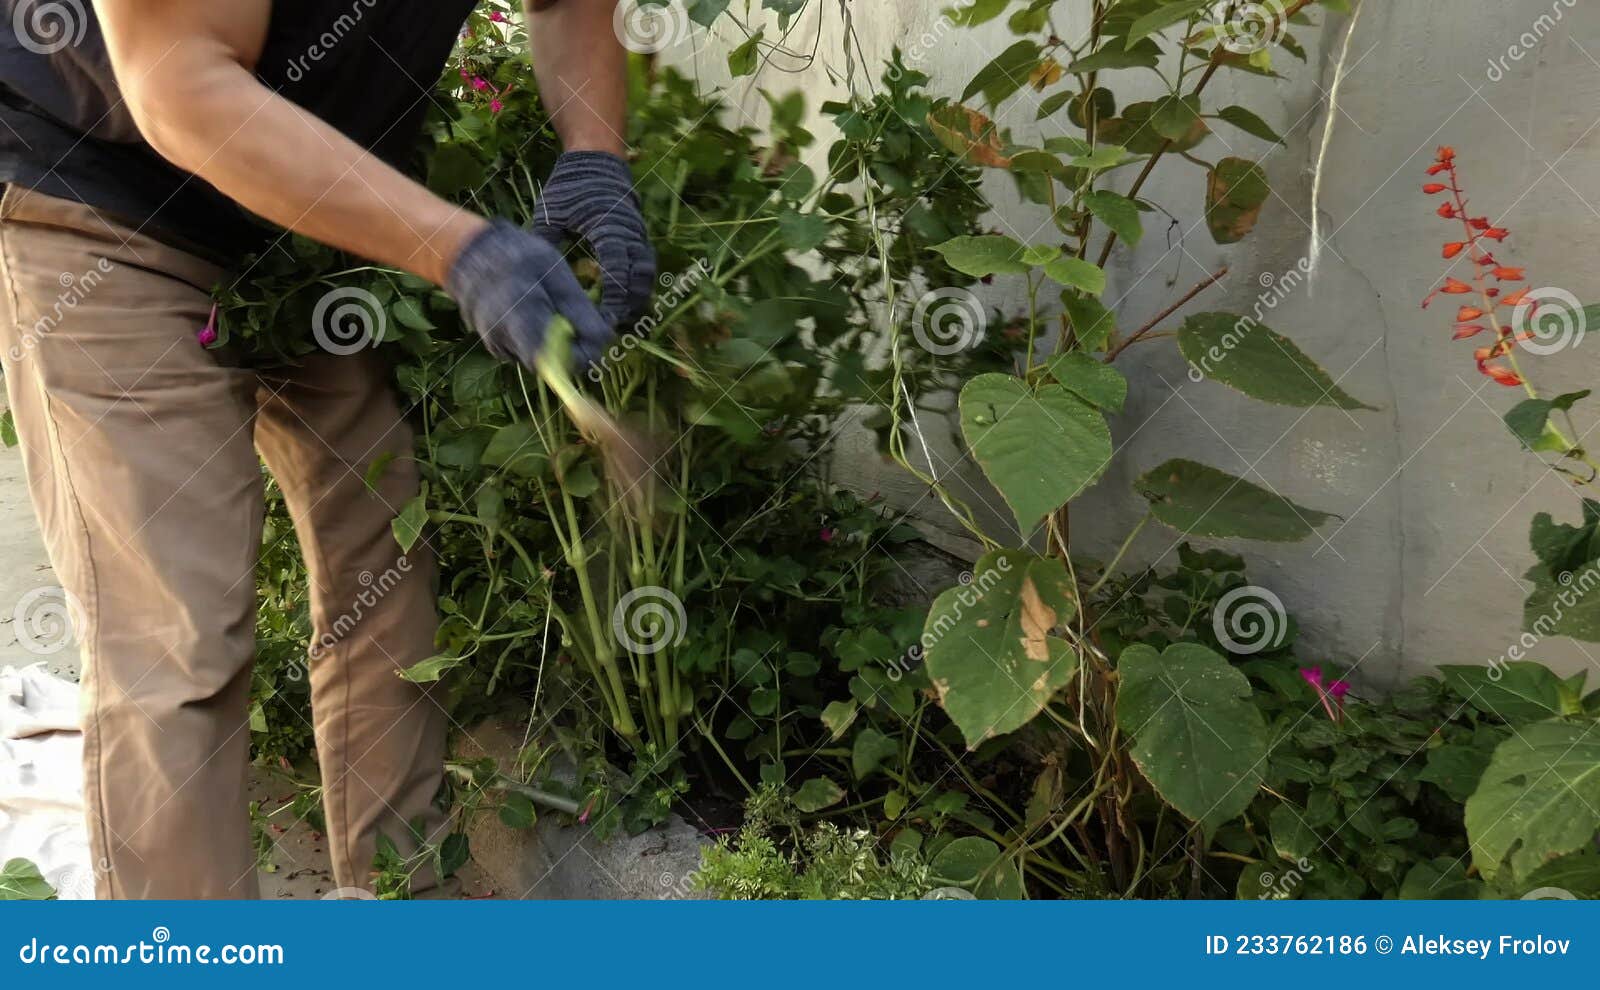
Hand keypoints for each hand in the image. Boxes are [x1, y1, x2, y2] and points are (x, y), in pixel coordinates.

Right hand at [446, 220, 614, 370]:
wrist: (469, 254)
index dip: (585, 353)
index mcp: (520, 319)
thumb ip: (578, 309)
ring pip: (544, 358)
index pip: (561, 363)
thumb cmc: (516, 256)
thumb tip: (607, 339)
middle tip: (581, 314)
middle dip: (575, 345)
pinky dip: (540, 338)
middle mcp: (505, 341)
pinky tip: (536, 312)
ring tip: (553, 305)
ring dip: (558, 340)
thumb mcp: (554, 272)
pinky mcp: (497, 348)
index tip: (596, 330)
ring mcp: (498, 347)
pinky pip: (529, 351)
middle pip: (555, 364)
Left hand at [535, 151, 656, 328]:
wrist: (595, 158)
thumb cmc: (570, 184)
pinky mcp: (638, 236)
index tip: (604, 318)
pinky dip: (637, 284)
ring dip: (637, 297)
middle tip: (613, 326)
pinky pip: (644, 266)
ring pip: (647, 273)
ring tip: (621, 319)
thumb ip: (545, 240)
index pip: (618, 269)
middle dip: (630, 304)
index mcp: (609, 227)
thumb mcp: (551, 211)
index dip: (613, 297)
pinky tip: (623, 301)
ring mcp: (638, 234)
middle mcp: (630, 233)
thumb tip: (531, 275)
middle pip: (640, 277)